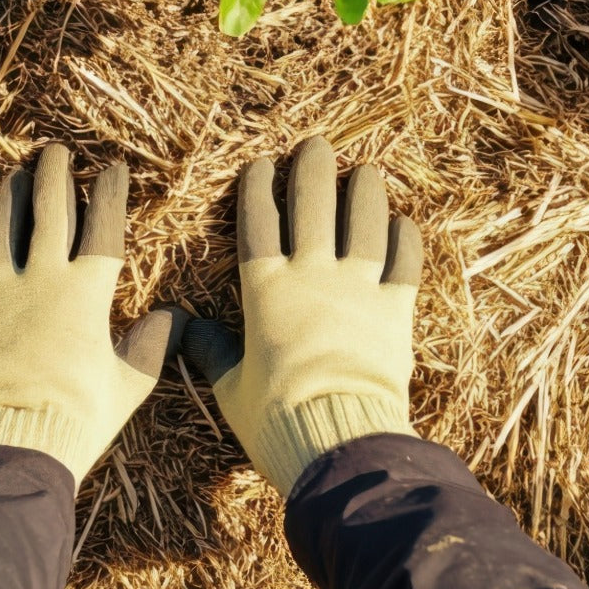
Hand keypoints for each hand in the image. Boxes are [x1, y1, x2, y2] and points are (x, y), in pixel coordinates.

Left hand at [0, 144, 186, 485]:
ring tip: (15, 177)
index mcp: (87, 294)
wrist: (10, 446)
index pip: (103, 228)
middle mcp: (42, 280)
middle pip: (49, 212)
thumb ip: (152, 346)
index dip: (110, 194)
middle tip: (56, 151)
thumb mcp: (127, 385)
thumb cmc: (77, 419)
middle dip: (56, 176)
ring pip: (1, 228)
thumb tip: (175, 319)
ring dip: (10, 197)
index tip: (113, 169)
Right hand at [182, 136, 421, 495]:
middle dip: (312, 171)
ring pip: (362, 224)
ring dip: (363, 193)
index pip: (257, 222)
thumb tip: (184, 328)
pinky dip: (405, 241)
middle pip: (312, 207)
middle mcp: (311, 277)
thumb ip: (211, 351)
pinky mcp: (395, 312)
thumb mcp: (231, 388)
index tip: (260, 164)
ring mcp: (357, 291)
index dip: (257, 188)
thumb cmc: (276, 419)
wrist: (339, 443)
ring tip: (364, 170)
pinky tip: (402, 224)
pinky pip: (403, 265)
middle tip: (315, 146)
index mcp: (265, 290)